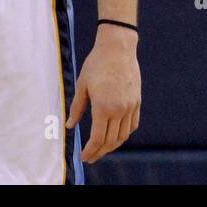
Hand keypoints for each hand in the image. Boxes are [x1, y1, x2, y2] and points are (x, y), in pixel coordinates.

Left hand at [66, 24, 140, 162]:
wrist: (117, 49)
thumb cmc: (95, 65)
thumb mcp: (82, 85)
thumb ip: (76, 108)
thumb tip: (70, 126)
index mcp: (104, 107)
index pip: (98, 138)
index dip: (91, 150)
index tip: (84, 157)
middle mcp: (120, 110)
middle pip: (111, 141)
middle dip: (100, 152)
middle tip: (90, 158)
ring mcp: (131, 107)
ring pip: (123, 135)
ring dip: (112, 146)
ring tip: (101, 150)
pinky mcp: (137, 102)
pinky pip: (132, 125)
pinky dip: (124, 134)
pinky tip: (116, 136)